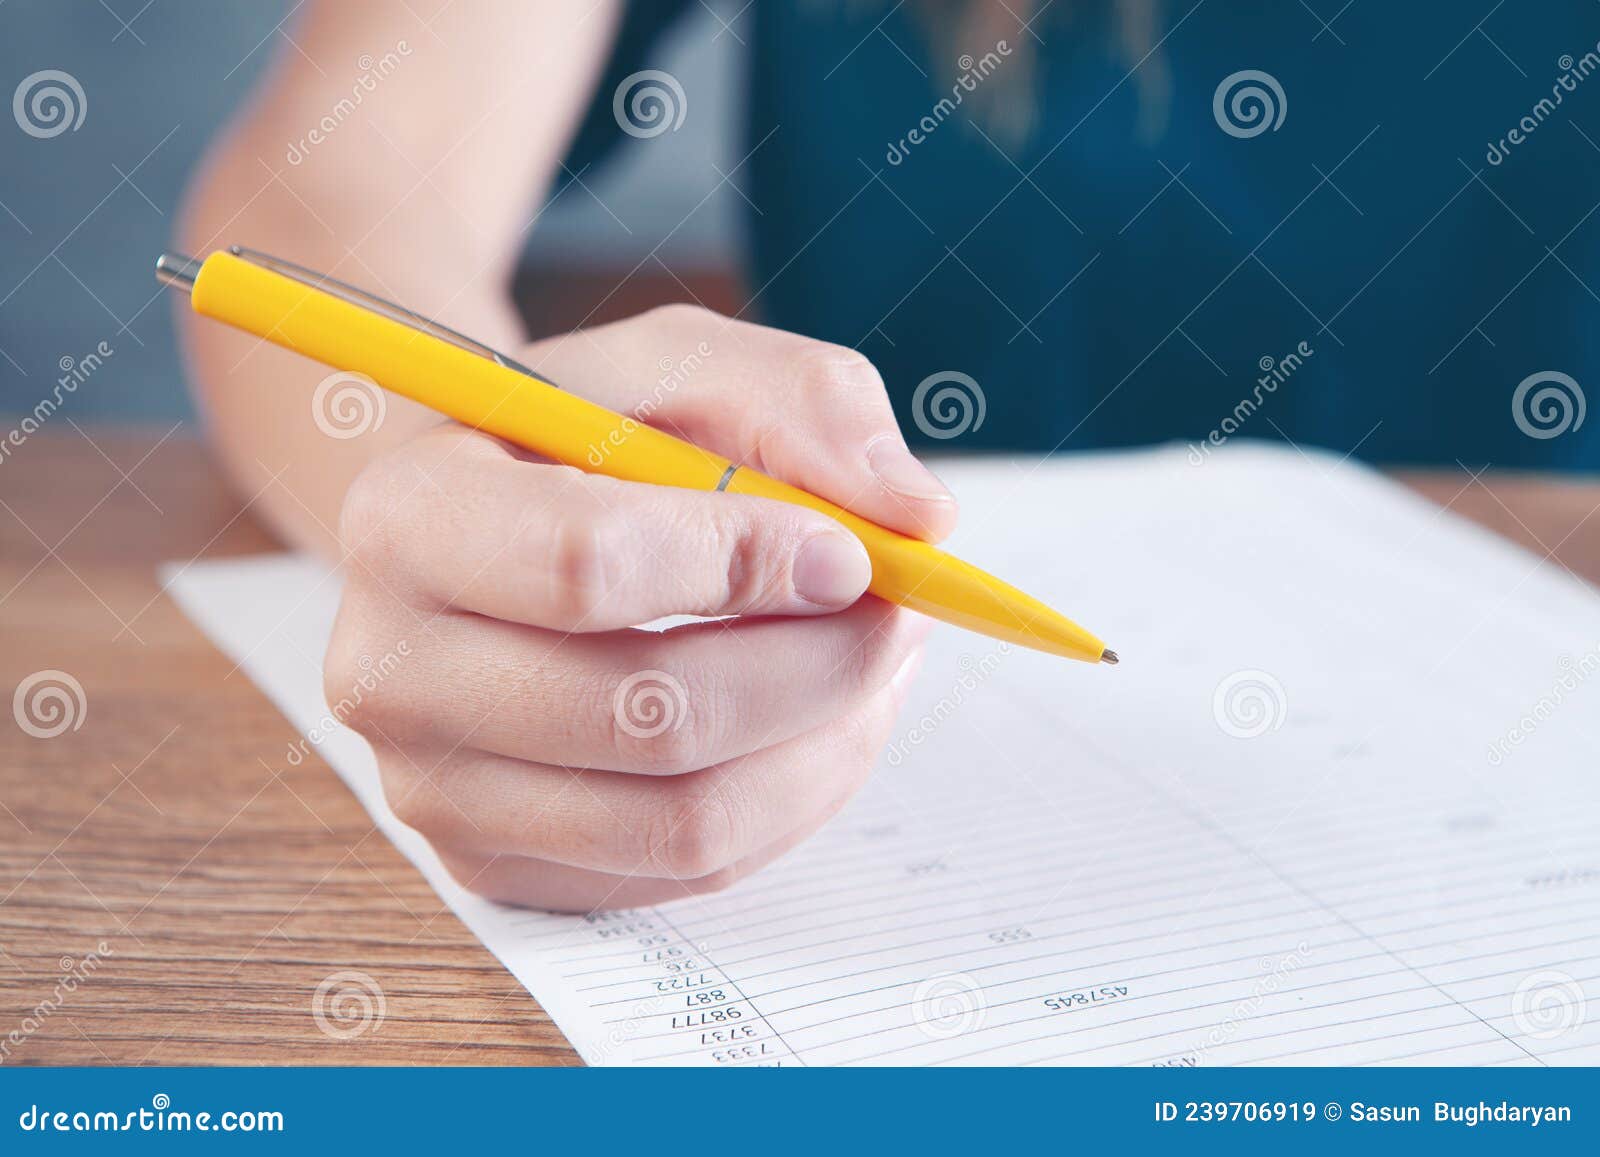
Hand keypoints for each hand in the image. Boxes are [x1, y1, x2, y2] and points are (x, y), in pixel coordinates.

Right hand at [324, 305, 957, 910]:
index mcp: (410, 519)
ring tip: (875, 665)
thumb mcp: (684, 366)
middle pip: (651, 715)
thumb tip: (918, 518)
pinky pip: (687, 870)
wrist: (489, 530)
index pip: (589, 567)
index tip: (856, 551)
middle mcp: (389, 670)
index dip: (747, 564)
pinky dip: (791, 799)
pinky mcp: (495, 867)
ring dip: (827, 744)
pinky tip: (814, 722)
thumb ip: (805, 402)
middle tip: (903, 615)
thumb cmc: (585, 440)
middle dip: (821, 667)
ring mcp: (433, 790)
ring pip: (686, 820)